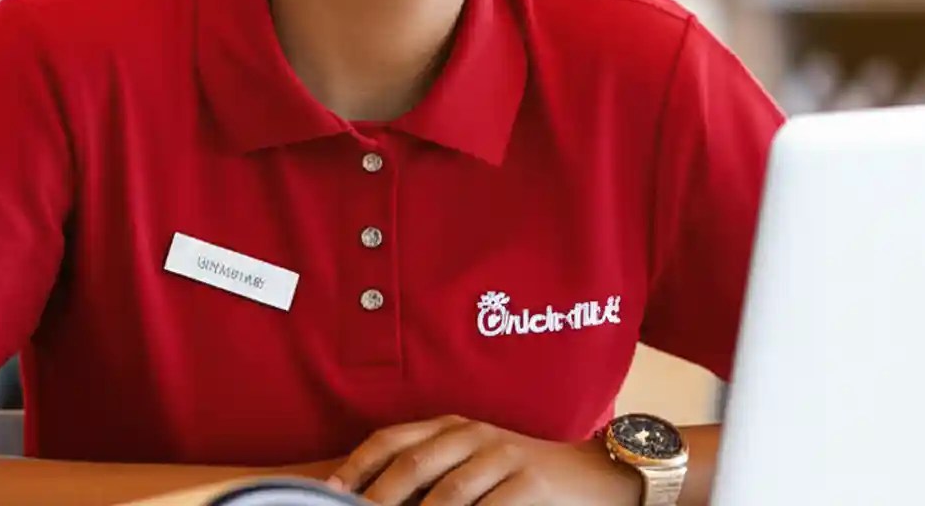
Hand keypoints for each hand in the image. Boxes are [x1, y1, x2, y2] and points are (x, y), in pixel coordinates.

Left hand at [327, 415, 641, 505]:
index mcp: (452, 427)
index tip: (330, 496)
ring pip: (447, 495)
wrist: (594, 474)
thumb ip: (432, 476)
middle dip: (378, 500)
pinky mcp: (530, 483)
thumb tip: (376, 501)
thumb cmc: (521, 475)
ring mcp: (503, 457)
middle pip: (412, 466)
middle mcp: (473, 435)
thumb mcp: (475, 463)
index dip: (357, 467)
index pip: (392, 440)